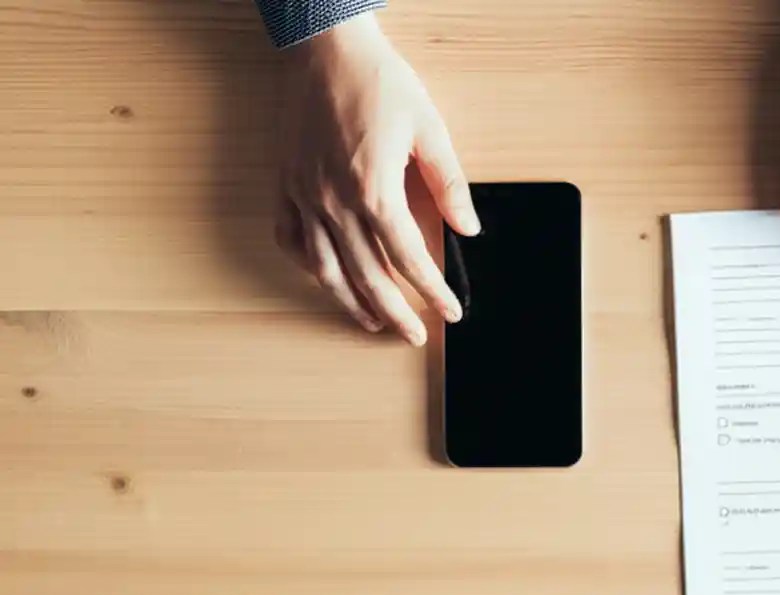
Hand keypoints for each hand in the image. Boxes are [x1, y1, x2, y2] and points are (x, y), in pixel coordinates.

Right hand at [273, 14, 479, 344]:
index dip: (433, 290)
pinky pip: (291, 241)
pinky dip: (309, 267)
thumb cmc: (377, 82)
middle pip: (368, 275)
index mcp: (374, 189)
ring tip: (373, 322)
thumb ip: (448, 184)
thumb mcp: (429, 129)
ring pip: (325, 269)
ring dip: (351, 302)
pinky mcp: (285, 185)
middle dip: (395, 312)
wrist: (324, 48)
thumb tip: (468, 226)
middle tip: (414, 335)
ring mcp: (304, 195)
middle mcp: (334, 201)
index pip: (409, 258)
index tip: (451, 311)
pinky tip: (327, 280)